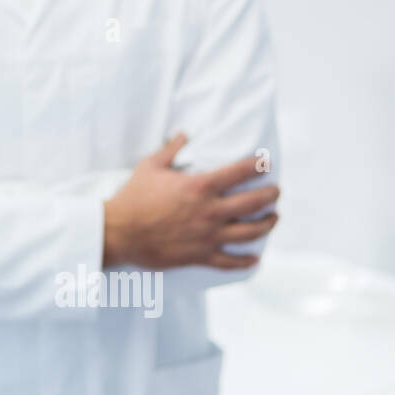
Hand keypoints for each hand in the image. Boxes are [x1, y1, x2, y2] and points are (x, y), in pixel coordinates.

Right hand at [102, 133, 279, 270]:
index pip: (240, 172)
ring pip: (251, 232)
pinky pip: (230, 261)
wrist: (118, 232)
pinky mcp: (200, 255)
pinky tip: (255, 258)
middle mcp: (210, 211)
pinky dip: (246, 260)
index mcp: (200, 186)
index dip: (258, 166)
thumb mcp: (150, 166)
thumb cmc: (132, 197)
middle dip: (271, 195)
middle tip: (276, 192)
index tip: (266, 163)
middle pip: (254, 203)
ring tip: (274, 218)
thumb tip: (183, 134)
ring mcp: (208, 235)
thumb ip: (171, 149)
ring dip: (268, 224)